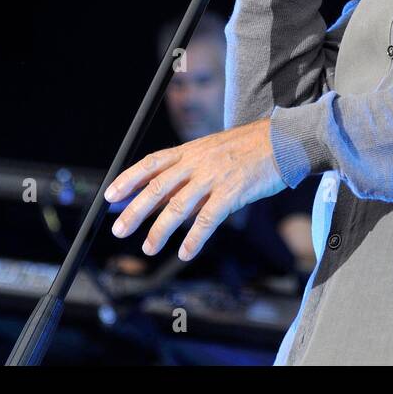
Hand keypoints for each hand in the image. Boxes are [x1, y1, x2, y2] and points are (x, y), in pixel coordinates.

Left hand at [104, 118, 286, 261]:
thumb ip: (188, 172)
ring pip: (178, 207)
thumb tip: (163, 198)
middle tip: (119, 230)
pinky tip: (185, 252)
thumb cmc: (247, 149)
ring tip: (148, 247)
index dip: (129, 179)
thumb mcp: (211, 151)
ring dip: (160, 230)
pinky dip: (194, 238)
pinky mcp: (232, 192)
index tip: (110, 196)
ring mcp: (214, 177)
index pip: (151, 163)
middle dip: (135, 211)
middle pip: (157, 188)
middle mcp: (197, 162)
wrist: (282, 141)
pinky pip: (208, 220)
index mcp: (190, 150)